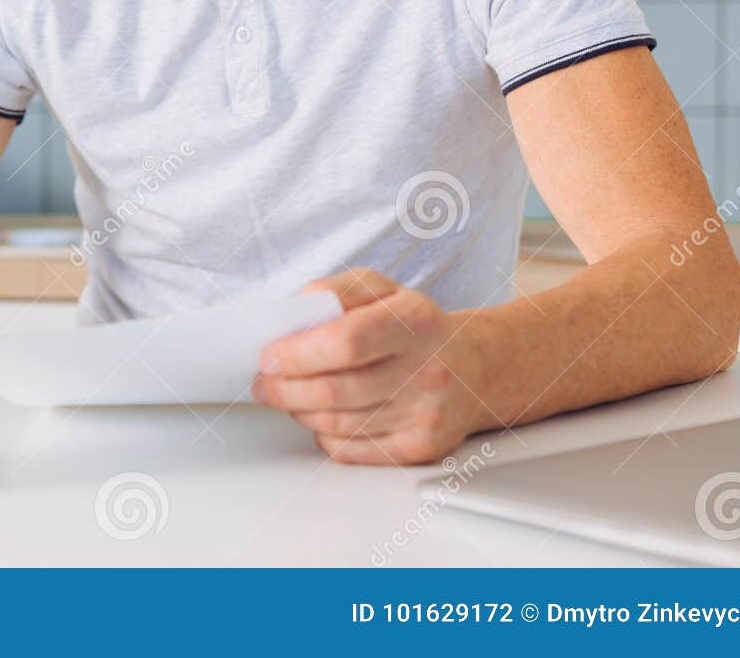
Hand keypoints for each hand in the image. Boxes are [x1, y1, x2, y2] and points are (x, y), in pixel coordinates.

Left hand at [251, 269, 489, 464]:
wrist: (475, 368)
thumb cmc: (416, 327)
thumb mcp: (381, 289)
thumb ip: (335, 292)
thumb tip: (291, 317)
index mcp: (415, 322)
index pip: (345, 342)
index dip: (297, 353)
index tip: (270, 355)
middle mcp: (426, 370)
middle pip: (334, 391)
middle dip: (283, 389)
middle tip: (265, 382)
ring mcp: (426, 414)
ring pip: (336, 423)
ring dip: (298, 410)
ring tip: (289, 394)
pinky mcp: (420, 448)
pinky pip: (351, 449)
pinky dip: (323, 433)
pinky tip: (322, 415)